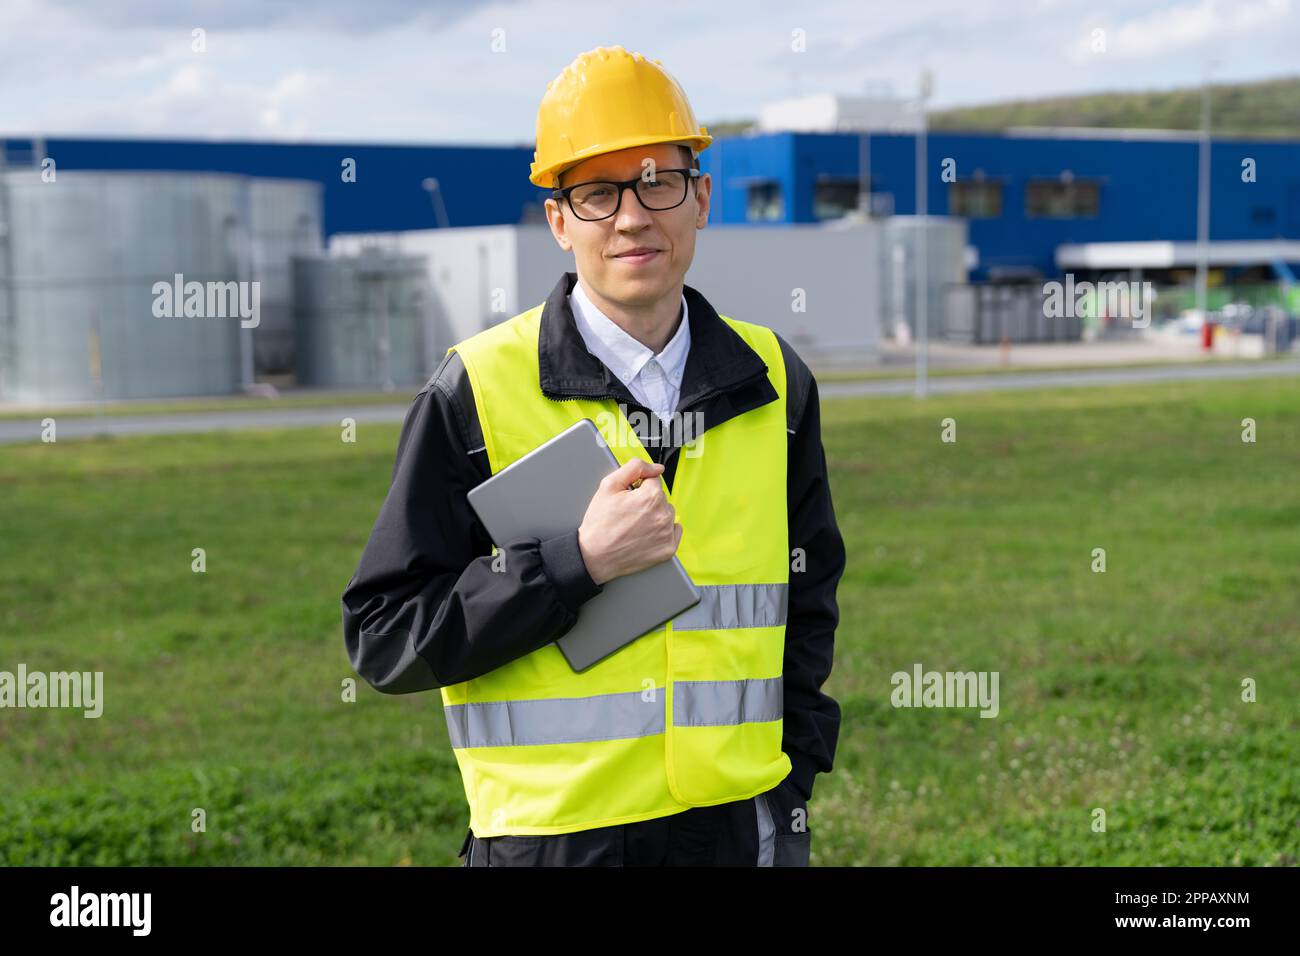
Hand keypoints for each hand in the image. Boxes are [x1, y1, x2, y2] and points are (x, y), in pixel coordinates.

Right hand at [577, 458, 681, 585]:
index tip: (628, 499)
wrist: (594, 556)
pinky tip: (646, 535)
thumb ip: (634, 468)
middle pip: (661, 497)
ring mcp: (667, 533)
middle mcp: (663, 514)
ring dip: (655, 516)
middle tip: (628, 514)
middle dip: (647, 502)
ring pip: (666, 514)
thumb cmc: (599, 524)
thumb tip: (656, 468)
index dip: (638, 487)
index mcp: (651, 496)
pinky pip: (674, 531)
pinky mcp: (668, 548)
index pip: (653, 480)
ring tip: (635, 526)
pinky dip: (663, 531)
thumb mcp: (609, 485)